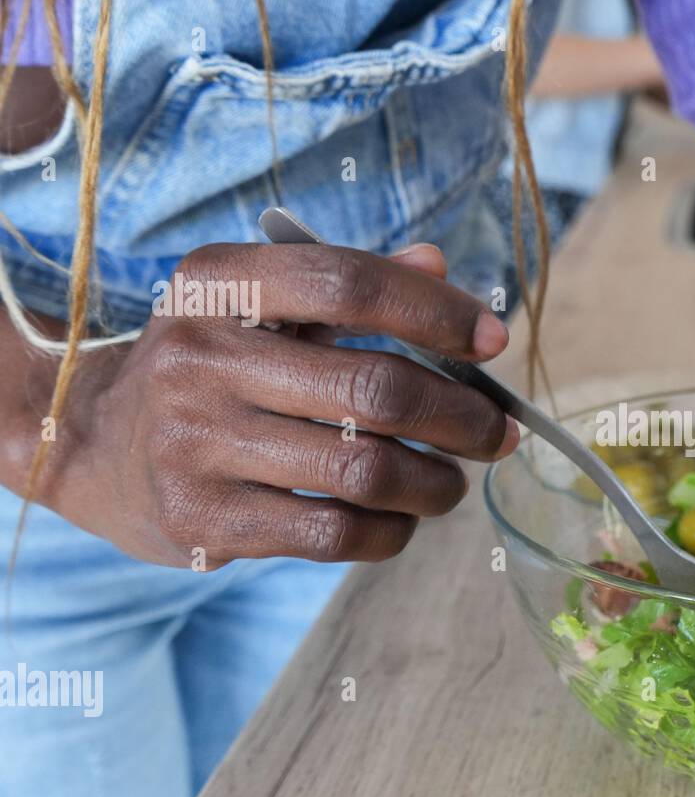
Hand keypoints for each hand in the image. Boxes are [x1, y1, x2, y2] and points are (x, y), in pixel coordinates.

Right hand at [45, 242, 517, 567]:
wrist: (96, 446)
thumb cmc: (209, 368)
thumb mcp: (258, 306)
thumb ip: (346, 286)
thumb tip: (438, 263)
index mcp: (217, 283)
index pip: (348, 281)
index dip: (436, 312)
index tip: (494, 341)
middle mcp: (198, 357)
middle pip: (376, 387)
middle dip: (461, 418)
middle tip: (496, 434)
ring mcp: (194, 443)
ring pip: (366, 470)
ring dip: (436, 484)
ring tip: (452, 484)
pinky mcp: (202, 520)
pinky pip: (333, 532)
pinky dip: (390, 532)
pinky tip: (400, 521)